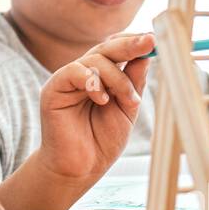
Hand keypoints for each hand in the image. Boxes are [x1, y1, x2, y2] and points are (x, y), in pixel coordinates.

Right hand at [32, 32, 153, 187]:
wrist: (80, 168)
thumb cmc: (101, 141)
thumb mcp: (126, 110)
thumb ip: (133, 84)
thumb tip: (145, 56)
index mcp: (102, 76)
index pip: (117, 50)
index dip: (134, 44)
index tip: (155, 40)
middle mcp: (85, 74)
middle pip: (107, 48)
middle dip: (130, 45)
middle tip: (149, 41)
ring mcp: (68, 79)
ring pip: (95, 60)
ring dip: (118, 78)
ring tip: (128, 101)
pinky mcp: (53, 89)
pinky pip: (74, 71)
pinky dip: (92, 82)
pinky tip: (102, 100)